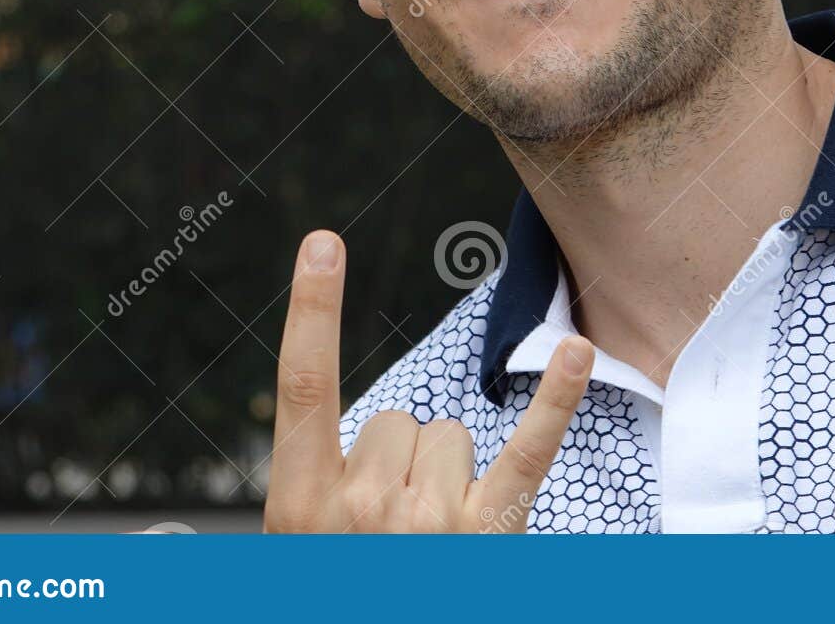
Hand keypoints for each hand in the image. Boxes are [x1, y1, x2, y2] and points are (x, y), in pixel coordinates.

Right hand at [263, 230, 594, 532]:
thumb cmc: (337, 592)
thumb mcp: (294, 560)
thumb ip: (294, 508)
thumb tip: (257, 490)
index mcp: (301, 507)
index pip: (303, 388)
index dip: (311, 311)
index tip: (324, 244)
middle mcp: (364, 506)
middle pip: (397, 418)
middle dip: (398, 459)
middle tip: (389, 531)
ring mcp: (429, 521)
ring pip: (449, 435)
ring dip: (444, 474)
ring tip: (428, 541)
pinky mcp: (488, 533)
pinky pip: (525, 453)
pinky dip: (554, 401)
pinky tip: (577, 351)